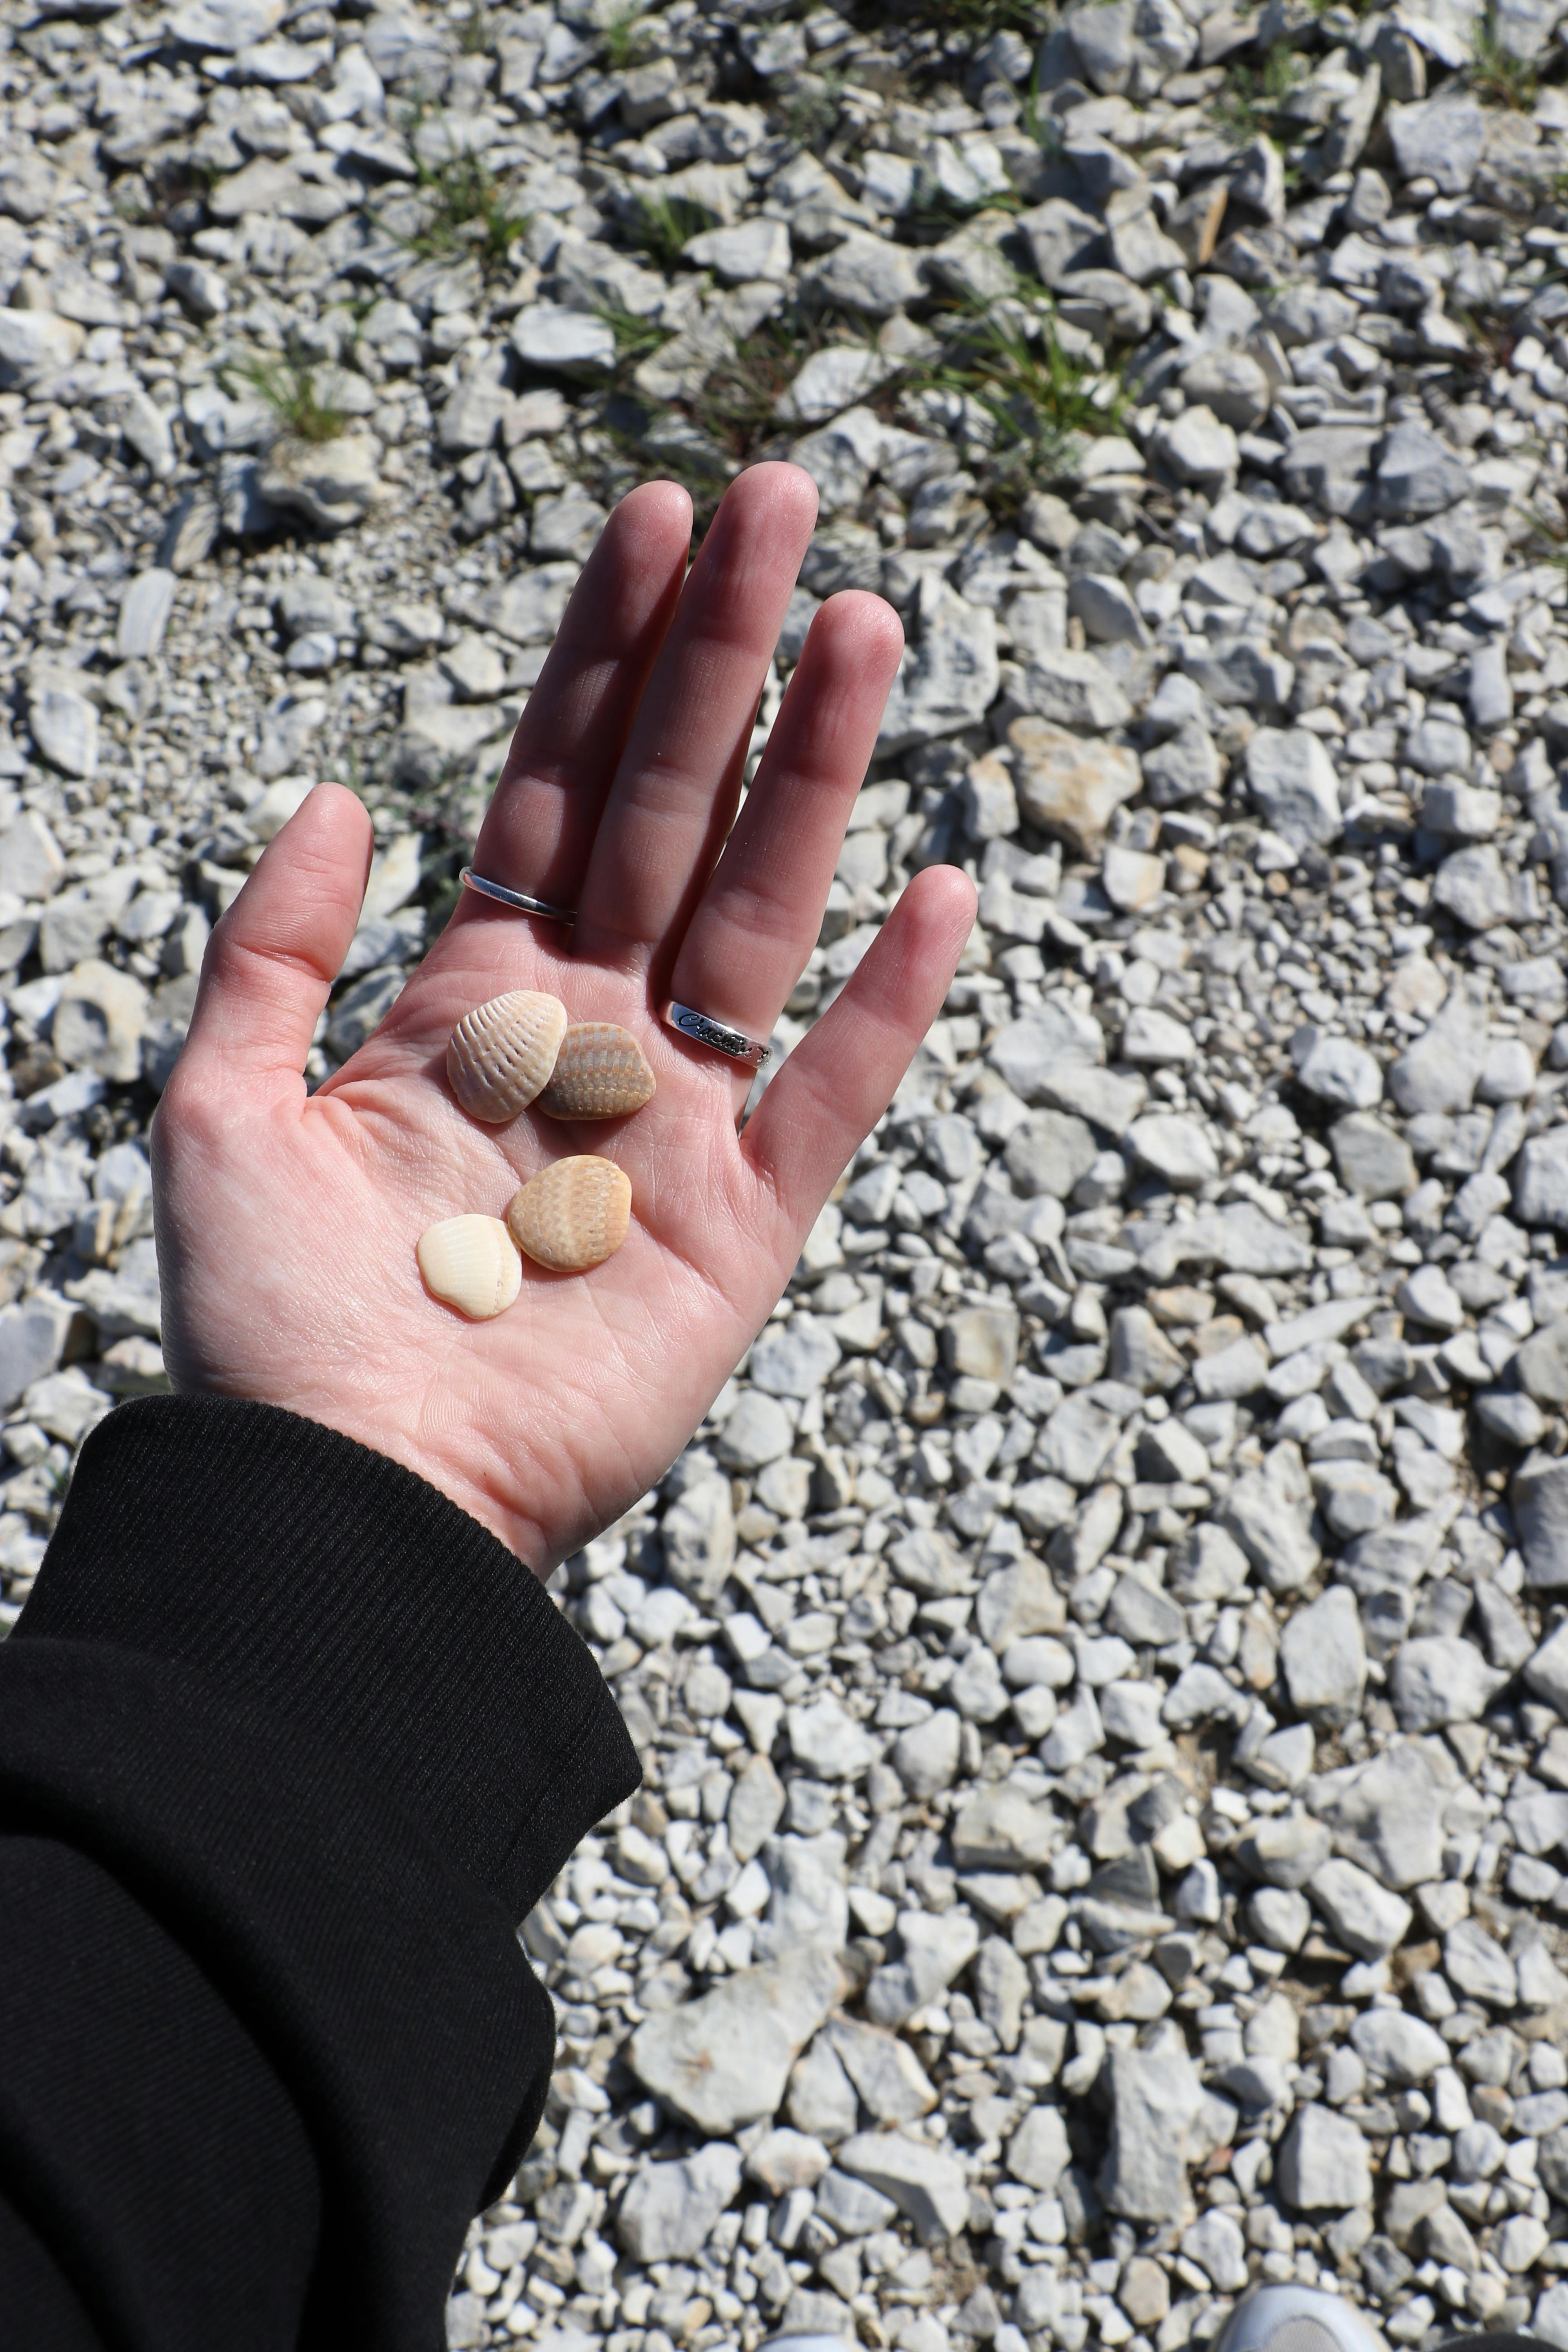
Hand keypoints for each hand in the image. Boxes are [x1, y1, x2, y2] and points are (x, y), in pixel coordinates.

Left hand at [151, 466, 976, 1572]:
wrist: (355, 1496)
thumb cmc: (275, 1322)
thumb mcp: (219, 1109)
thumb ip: (267, 948)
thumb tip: (340, 795)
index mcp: (477, 997)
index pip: (556, 782)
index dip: (605, 654)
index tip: (656, 521)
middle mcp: (590, 1037)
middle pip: (672, 809)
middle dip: (726, 660)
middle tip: (786, 508)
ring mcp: (678, 1125)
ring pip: (762, 911)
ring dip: (816, 773)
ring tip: (863, 629)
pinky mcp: (744, 1226)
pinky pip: (833, 1095)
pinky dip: (890, 1004)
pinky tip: (938, 893)